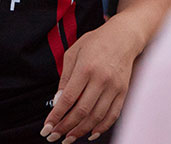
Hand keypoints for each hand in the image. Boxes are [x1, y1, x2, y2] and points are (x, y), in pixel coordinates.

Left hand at [39, 20, 136, 141]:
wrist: (124, 36)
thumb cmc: (96, 41)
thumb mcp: (74, 52)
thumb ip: (65, 77)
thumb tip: (58, 100)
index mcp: (86, 68)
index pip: (69, 98)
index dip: (56, 115)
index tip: (47, 127)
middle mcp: (101, 79)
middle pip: (82, 111)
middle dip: (65, 127)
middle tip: (54, 136)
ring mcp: (114, 87)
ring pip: (97, 117)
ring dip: (81, 131)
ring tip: (68, 138)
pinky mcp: (123, 92)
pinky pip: (113, 115)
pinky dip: (102, 128)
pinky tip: (91, 134)